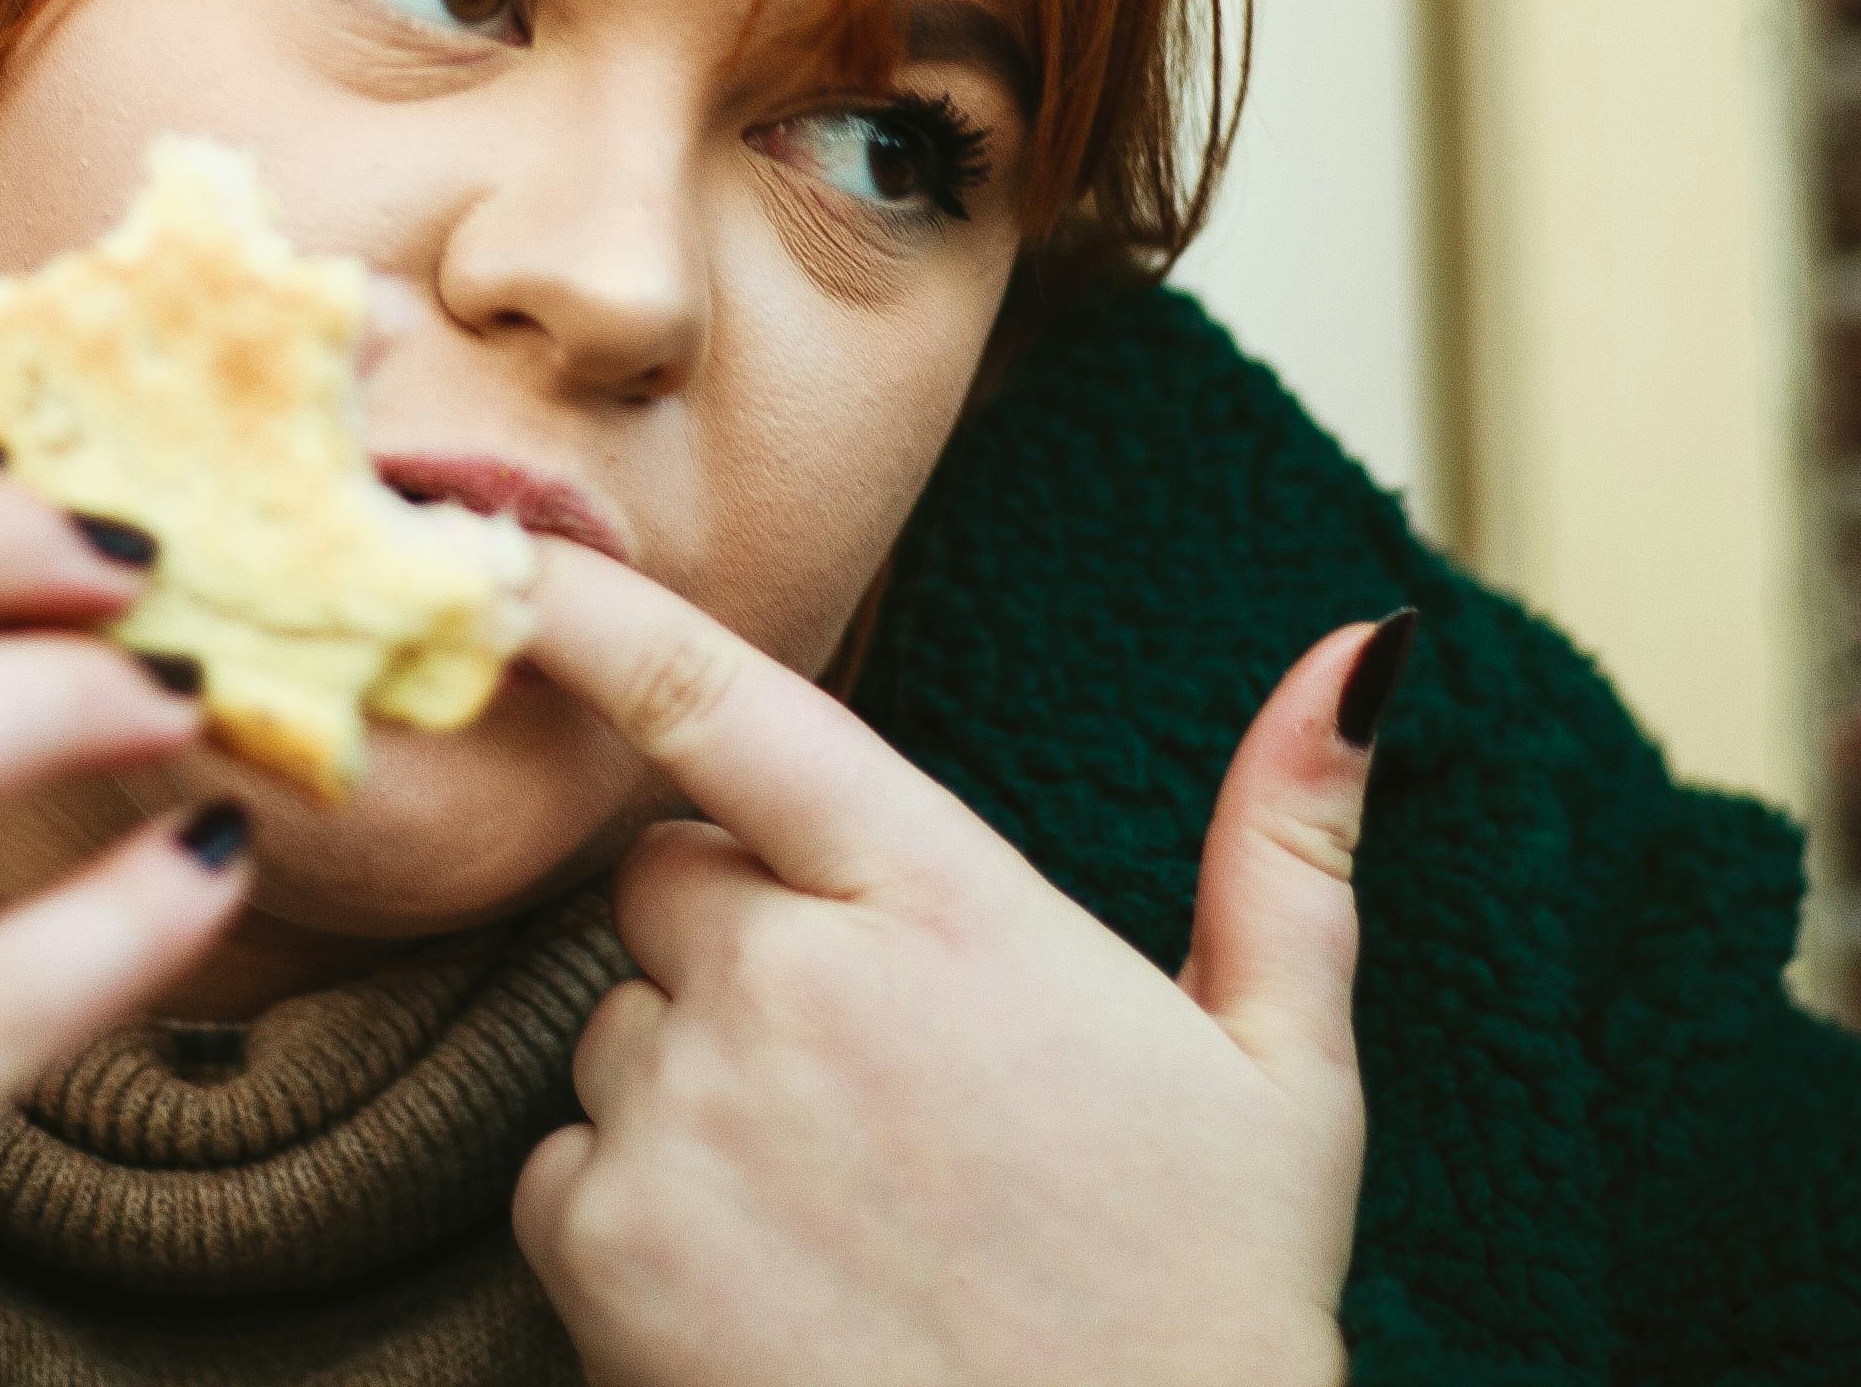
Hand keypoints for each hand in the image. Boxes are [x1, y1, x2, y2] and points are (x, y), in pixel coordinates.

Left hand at [511, 542, 1397, 1386]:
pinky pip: (564, 1170)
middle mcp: (797, 984)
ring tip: (844, 1211)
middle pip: (670, 881)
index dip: (597, 616)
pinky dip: (634, 1216)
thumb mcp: (1282, 1068)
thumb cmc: (1204, 1305)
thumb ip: (1290, 837)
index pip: (730, 707)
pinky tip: (771, 1290)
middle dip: (738, 943)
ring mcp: (690, 1115)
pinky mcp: (607, 1247)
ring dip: (688, 1089)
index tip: (498, 555)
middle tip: (875, 1081)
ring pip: (616, 1031)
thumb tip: (1363, 650)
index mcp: (951, 904)